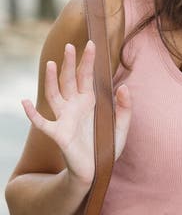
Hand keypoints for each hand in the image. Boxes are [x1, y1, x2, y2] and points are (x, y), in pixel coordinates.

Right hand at [21, 40, 131, 187]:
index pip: (87, 77)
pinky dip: (32, 113)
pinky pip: (42, 122)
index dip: (88, 61)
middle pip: (69, 80)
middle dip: (69, 63)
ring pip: (54, 94)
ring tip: (49, 63)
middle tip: (69, 46)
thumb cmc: (106, 148)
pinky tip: (24, 102)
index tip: (92, 44)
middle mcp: (74, 106)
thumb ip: (124, 108)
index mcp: (89, 102)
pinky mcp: (58, 134)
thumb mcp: (121, 127)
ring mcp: (64, 118)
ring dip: (50, 80)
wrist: (96, 170)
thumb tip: (123, 87)